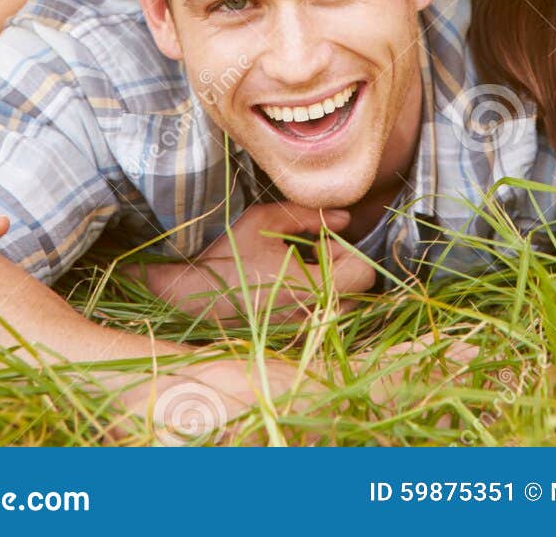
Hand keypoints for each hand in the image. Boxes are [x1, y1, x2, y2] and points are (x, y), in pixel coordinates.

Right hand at [150, 201, 375, 320]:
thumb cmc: (227, 253)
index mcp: (308, 286)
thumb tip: (345, 218)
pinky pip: (321, 323)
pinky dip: (318, 305)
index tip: (322, 241)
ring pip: (343, 310)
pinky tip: (291, 288)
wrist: (191, 295)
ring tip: (303, 271)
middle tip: (315, 253)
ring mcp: (300, 332)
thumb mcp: (264, 220)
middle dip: (344, 269)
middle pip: (359, 293)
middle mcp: (310, 314)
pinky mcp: (290, 340)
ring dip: (334, 288)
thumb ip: (308, 215)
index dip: (350, 252)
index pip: (364, 273)